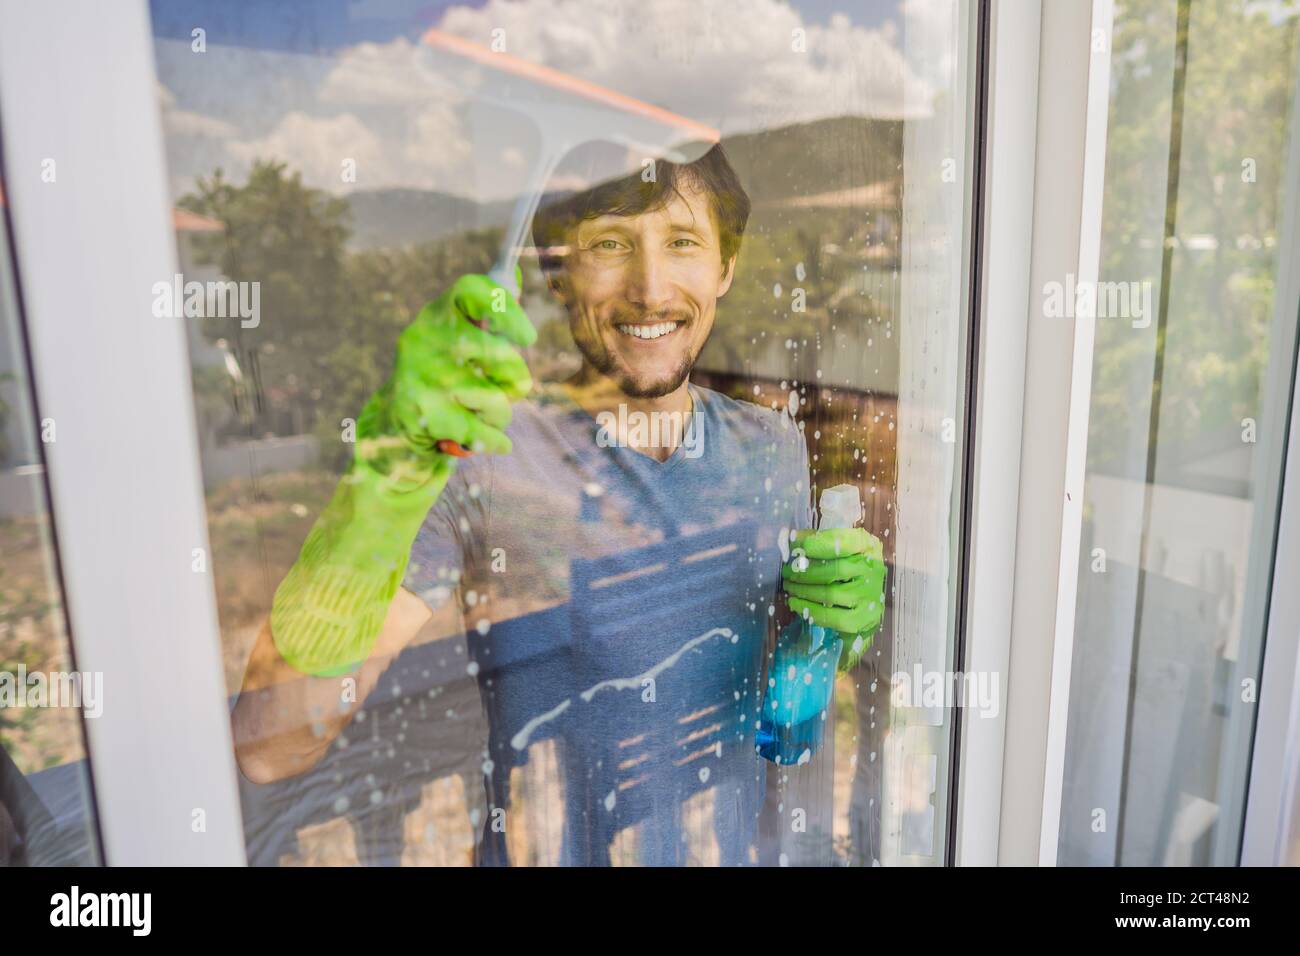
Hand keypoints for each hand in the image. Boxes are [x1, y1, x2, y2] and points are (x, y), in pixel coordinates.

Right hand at [356, 271, 535, 492]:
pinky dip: (495, 440)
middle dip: (515, 378)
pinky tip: (489, 440)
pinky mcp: (424, 415)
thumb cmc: (443, 377)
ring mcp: (422, 377)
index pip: (470, 291)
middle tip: (511, 387)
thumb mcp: (458, 341)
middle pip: (499, 353)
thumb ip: (488, 314)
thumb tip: (515, 279)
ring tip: (480, 413)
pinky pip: (484, 431)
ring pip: (496, 399)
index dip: (506, 309)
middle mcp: (425, 339)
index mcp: (438, 315)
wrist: (396, 427)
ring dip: (499, 413)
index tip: (527, 337)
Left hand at [781, 526, 885, 670]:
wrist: (866, 599)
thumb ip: (817, 541)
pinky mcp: (864, 619)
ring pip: (831, 594)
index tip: (797, 547)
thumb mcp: (838, 549)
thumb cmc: (847, 568)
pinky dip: (810, 611)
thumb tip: (790, 538)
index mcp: (867, 546)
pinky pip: (833, 618)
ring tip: (789, 588)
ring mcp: (870, 596)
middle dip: (804, 572)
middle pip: (835, 570)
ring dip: (804, 591)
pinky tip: (797, 604)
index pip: (844, 542)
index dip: (818, 544)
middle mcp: (873, 569)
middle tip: (786, 572)